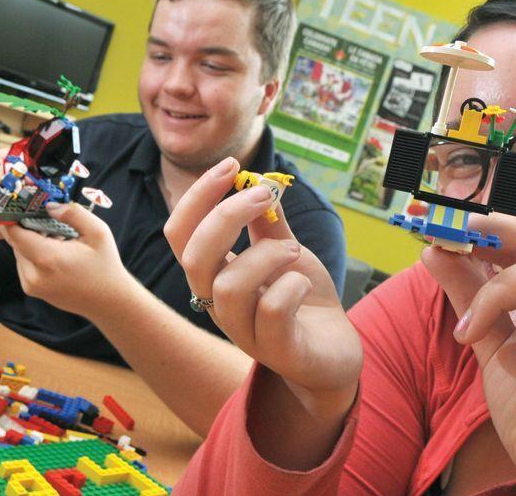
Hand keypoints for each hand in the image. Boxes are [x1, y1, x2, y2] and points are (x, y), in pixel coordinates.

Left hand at [0, 202, 130, 316]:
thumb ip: (73, 213)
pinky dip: (33, 254)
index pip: (14, 233)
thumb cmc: (105, 265)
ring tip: (54, 238)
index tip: (20, 203)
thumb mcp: (97, 232)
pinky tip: (54, 252)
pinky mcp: (32, 290)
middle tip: (44, 217)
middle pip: (15, 241)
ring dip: (30, 241)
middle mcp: (34, 274)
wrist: (108, 301)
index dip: (12, 216)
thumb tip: (48, 206)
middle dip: (26, 227)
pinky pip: (23, 264)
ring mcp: (31, 285)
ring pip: (18, 252)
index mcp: (48, 258)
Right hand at [164, 157, 361, 418]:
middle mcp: (217, 303)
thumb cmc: (303, 300)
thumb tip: (257, 180)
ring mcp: (244, 331)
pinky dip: (289, 286)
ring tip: (295, 251)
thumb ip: (269, 222)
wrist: (334, 352)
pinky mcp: (277, 350)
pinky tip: (301, 283)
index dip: (198, 196)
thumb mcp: (285, 251)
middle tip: (263, 195)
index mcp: (213, 275)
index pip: (181, 233)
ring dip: (266, 254)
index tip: (232, 165)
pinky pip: (271, 313)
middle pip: (194, 257)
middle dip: (225, 215)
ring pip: (229, 286)